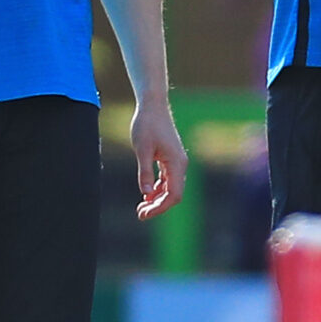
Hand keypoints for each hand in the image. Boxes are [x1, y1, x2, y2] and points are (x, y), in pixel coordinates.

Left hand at [130, 102, 187, 220]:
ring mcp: (176, 162)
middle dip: (158, 206)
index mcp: (176, 164)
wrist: (153, 107)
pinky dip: (158, 189)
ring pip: (171, 188)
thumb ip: (144, 172)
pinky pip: (168, 180)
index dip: (160, 208)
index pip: (174, 195)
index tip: (143, 214)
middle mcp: (180, 165)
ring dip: (158, 199)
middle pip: (174, 194)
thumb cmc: (147, 125)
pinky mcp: (170, 159)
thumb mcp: (142, 149)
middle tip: (140, 214)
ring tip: (141, 206)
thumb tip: (145, 193)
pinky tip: (146, 193)